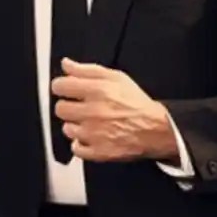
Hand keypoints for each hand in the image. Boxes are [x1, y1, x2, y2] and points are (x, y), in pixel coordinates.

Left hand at [51, 58, 177, 162]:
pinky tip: (91, 137)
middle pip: (60, 108)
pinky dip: (81, 143)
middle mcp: (93, 112)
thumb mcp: (116, 77)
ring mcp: (94, 134)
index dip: (62, 86)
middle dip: (69, 106)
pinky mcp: (98, 152)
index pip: (60, 86)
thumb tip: (67, 64)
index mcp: (97, 90)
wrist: (156, 128)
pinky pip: (76, 148)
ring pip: (67, 129)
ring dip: (75, 125)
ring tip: (90, 122)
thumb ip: (87, 69)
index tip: (66, 89)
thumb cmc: (136, 103)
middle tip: (80, 107)